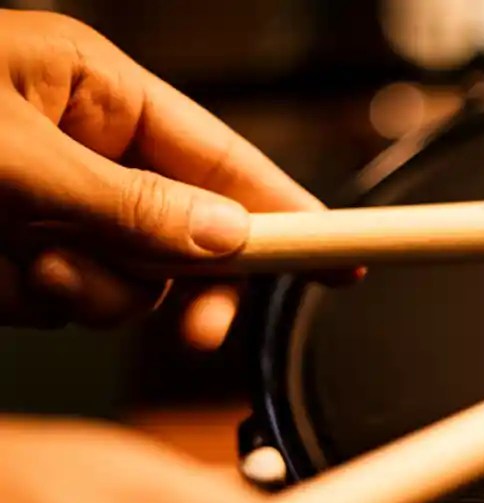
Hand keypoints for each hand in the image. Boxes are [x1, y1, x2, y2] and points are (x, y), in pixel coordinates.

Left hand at [0, 10, 356, 330]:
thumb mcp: (13, 157)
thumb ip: (124, 204)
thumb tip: (226, 238)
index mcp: (92, 87)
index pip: (221, 158)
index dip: (288, 211)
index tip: (345, 257)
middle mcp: (75, 143)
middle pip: (181, 233)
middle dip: (178, 278)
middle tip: (200, 330)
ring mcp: (39, 200)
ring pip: (117, 278)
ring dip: (82, 290)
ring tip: (24, 265)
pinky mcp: (3, 248)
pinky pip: (52, 299)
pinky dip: (22, 298)